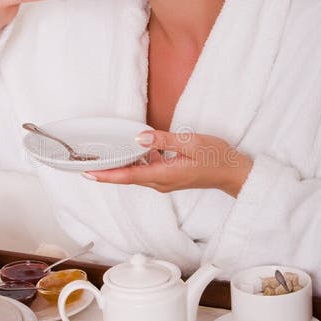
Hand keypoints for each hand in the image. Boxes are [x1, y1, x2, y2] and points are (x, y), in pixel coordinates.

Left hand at [84, 129, 252, 196]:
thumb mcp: (191, 142)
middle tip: (87, 163)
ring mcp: (165, 181)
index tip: (89, 173)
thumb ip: (164, 140)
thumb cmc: (216, 157)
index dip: (107, 175)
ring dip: (120, 167)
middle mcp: (161, 182)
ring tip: (103, 157)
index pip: (129, 176)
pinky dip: (136, 163)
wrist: (232, 172)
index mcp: (164, 175)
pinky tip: (134, 150)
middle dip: (107, 172)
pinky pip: (146, 171)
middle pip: (128, 177)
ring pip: (136, 174)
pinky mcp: (169, 177)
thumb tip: (141, 137)